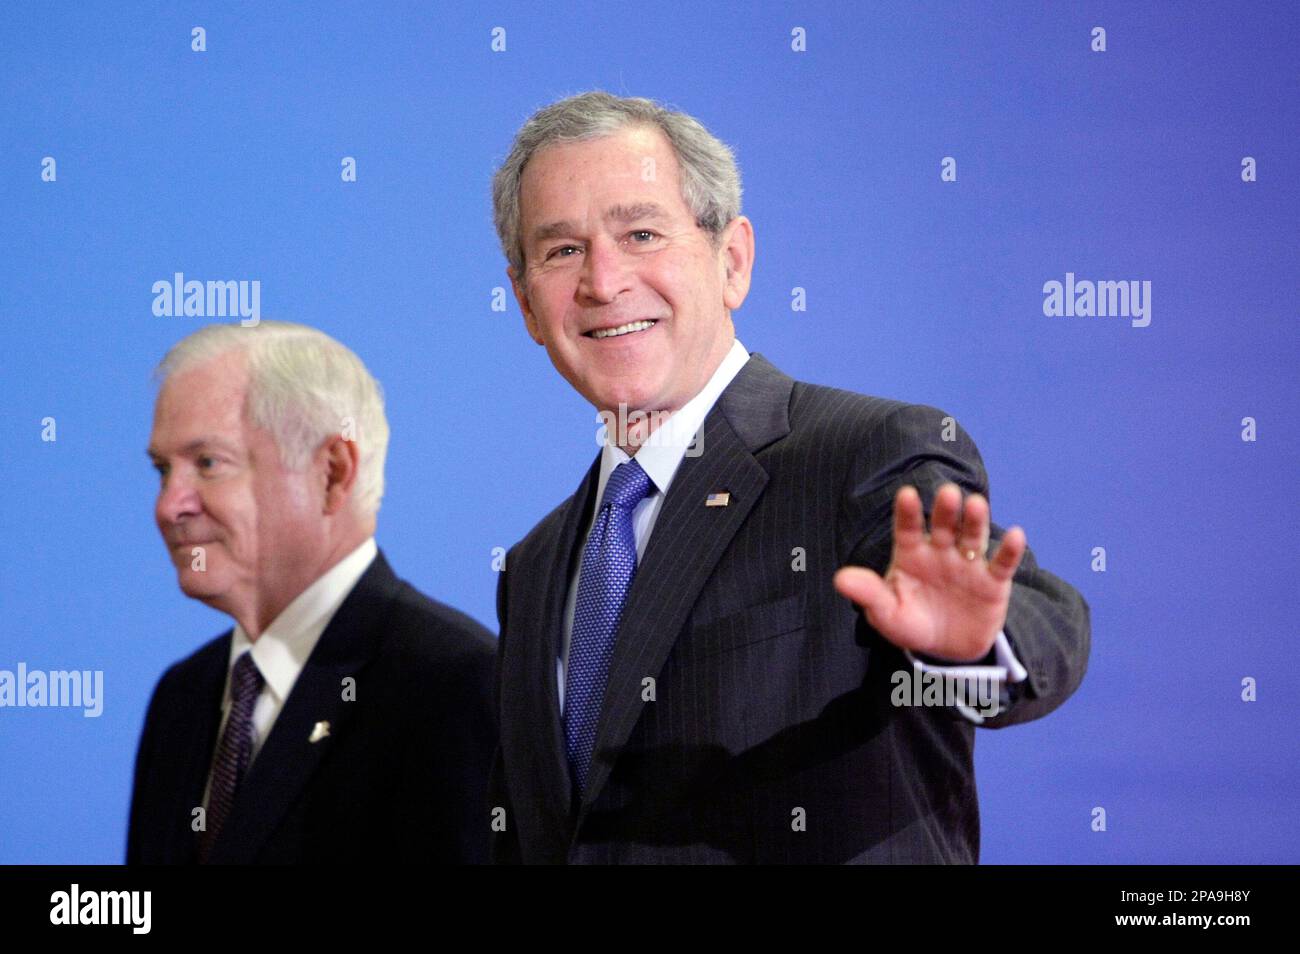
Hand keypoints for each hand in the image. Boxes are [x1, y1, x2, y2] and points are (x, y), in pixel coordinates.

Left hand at [833, 482, 1025, 661]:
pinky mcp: (992, 582)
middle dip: (945, 510)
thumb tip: (839, 579)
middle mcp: (940, 551)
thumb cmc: (910, 623)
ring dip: (974, 520)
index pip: (907, 528)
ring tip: (975, 503)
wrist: (946, 650)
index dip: (907, 512)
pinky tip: (1016, 534)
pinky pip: (1001, 563)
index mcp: (911, 554)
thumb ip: (868, 593)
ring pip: (971, 536)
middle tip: (947, 493)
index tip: (906, 494)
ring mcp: (967, 564)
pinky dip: (1009, 550)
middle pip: (942, 525)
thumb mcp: (886, 613)